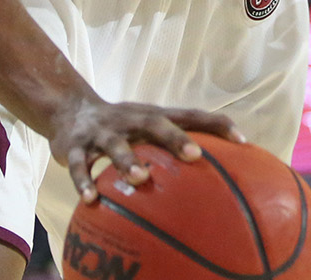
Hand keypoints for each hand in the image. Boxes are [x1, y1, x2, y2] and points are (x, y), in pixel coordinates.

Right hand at [49, 98, 244, 202]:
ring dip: (128, 161)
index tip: (242, 141)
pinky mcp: (74, 147)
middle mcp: (129, 119)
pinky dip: (84, 181)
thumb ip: (173, 145)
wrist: (68, 110)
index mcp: (151, 115)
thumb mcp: (146, 127)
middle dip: (174, 138)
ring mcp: (101, 133)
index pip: (190, 115)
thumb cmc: (121, 126)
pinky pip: (79, 166)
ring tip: (142, 178)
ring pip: (115, 145)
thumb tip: (219, 175)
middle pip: (155, 123)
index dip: (215, 124)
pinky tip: (91, 200)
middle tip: (194, 155)